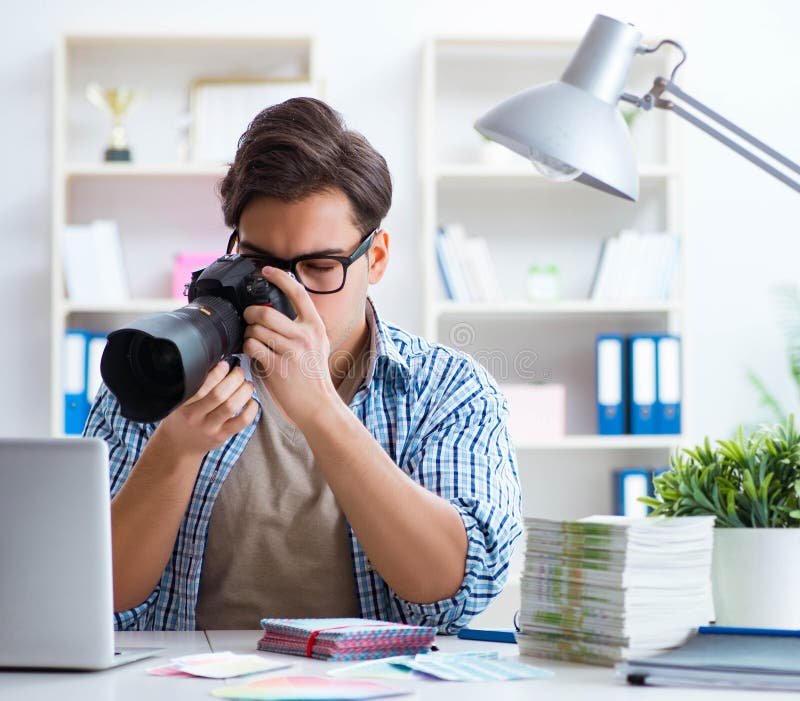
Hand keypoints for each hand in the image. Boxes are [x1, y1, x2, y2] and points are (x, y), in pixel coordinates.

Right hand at [151, 360, 257, 460]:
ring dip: (244, 391)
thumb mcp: (179, 400)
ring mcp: (208, 428)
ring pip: (231, 406)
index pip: (201, 385)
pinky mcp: (221, 436)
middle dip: (235, 378)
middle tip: (240, 371)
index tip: (225, 364)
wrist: (178, 445)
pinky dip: (251, 409)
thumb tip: (218, 361)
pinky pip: (242, 421)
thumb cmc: (183, 415)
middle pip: (219, 394)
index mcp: (183, 403)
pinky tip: (252, 401)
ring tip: (248, 384)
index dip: (217, 372)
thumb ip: (194, 385)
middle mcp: (194, 416)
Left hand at [242, 266, 337, 427]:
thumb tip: (278, 309)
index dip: (280, 278)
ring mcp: (291, 351)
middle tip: (249, 318)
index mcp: (315, 326)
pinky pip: (253, 347)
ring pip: (256, 330)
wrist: (316, 403)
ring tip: (253, 340)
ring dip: (249, 334)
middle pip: (266, 313)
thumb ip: (302, 326)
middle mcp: (305, 336)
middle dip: (251, 314)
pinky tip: (254, 352)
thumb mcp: (318, 344)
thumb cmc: (313, 375)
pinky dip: (248, 348)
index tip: (266, 271)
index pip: (298, 293)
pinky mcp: (277, 366)